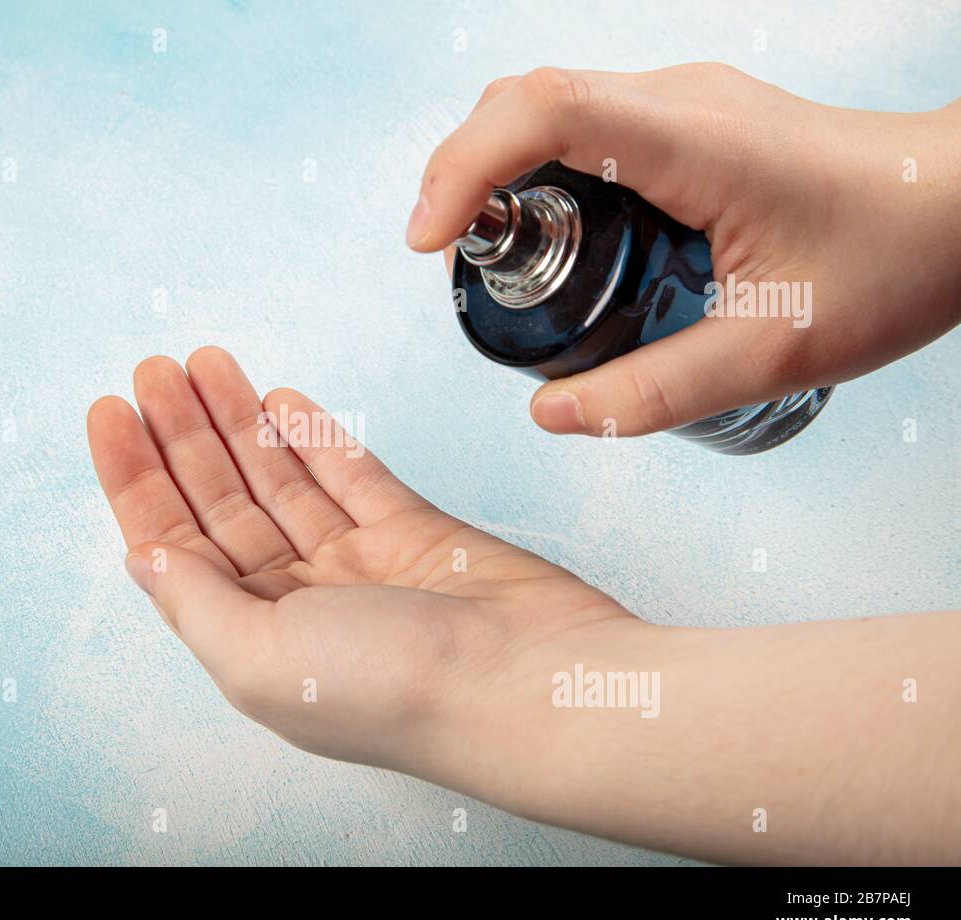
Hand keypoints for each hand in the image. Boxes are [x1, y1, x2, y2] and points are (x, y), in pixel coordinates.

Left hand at [85, 347, 636, 774]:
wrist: (528, 683)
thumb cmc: (393, 690)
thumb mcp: (258, 657)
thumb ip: (196, 601)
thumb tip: (143, 555)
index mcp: (249, 637)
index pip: (172, 542)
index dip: (135, 476)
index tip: (110, 410)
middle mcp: (296, 602)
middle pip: (220, 500)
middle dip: (183, 433)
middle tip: (154, 367)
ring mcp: (356, 566)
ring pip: (280, 477)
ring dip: (238, 421)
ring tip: (204, 363)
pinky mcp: (413, 535)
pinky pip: (351, 474)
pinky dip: (314, 437)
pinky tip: (279, 400)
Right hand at [409, 64, 960, 436]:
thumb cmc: (896, 261)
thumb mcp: (772, 352)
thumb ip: (654, 392)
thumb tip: (549, 414)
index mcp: (697, 143)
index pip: (545, 112)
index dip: (465, 167)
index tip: (428, 241)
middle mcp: (680, 103)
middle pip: (525, 98)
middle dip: (461, 171)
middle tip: (446, 258)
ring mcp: (684, 103)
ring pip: (548, 104)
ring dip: (494, 166)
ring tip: (488, 254)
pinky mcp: (688, 119)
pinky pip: (583, 122)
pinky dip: (536, 167)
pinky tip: (551, 236)